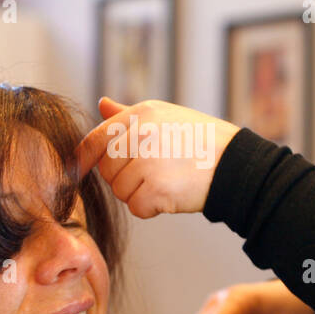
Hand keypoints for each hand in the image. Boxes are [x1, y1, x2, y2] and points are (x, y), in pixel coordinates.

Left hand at [74, 97, 239, 217]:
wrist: (236, 164)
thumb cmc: (200, 140)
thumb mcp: (165, 116)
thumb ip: (127, 115)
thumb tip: (102, 104)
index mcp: (140, 114)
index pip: (96, 139)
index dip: (83, 158)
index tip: (78, 170)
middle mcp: (141, 134)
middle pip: (107, 170)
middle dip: (123, 178)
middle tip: (153, 174)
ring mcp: (147, 161)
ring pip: (120, 191)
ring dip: (138, 194)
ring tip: (167, 181)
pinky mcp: (156, 188)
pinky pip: (136, 207)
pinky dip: (151, 208)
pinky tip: (171, 195)